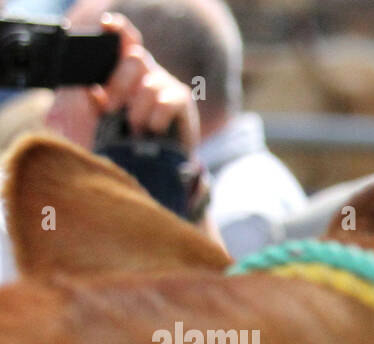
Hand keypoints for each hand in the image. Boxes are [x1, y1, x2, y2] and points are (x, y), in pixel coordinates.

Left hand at [90, 13, 200, 153]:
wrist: (139, 175)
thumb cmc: (109, 145)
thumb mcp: (83, 116)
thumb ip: (77, 91)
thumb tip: (82, 78)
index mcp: (120, 71)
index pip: (122, 39)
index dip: (119, 30)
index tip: (108, 25)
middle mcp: (144, 75)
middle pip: (135, 57)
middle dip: (118, 84)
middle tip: (109, 109)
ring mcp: (164, 87)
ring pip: (149, 82)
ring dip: (136, 110)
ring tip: (132, 130)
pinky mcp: (182, 103)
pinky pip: (166, 101)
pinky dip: (154, 119)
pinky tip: (150, 132)